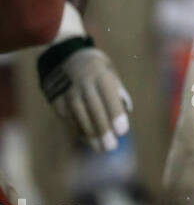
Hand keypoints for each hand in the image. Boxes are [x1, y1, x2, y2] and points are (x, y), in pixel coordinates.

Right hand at [37, 37, 131, 151]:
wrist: (62, 56)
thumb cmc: (96, 69)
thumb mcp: (110, 72)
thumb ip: (118, 91)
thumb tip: (127, 112)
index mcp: (100, 75)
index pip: (109, 96)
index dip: (116, 114)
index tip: (123, 132)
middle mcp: (82, 83)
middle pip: (93, 109)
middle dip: (103, 130)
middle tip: (111, 146)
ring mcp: (67, 92)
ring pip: (79, 116)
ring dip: (90, 134)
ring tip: (101, 148)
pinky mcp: (56, 100)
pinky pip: (68, 118)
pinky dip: (79, 130)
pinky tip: (88, 139)